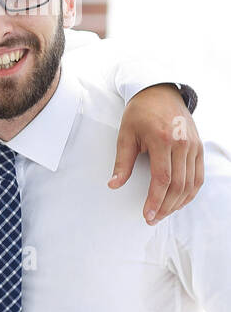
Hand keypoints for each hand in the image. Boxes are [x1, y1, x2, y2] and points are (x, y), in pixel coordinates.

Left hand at [111, 84, 203, 223]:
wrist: (159, 92)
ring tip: (163, 213)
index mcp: (162, 140)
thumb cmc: (140, 112)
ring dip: (178, 202)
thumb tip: (113, 184)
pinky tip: (179, 201)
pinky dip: (190, 192)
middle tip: (152, 218)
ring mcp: (194, 146)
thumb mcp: (125, 135)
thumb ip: (122, 162)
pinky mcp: (199, 147)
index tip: (147, 214)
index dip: (155, 200)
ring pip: (191, 183)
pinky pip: (198, 175)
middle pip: (178, 185)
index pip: (162, 178)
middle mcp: (182, 144)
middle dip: (165, 206)